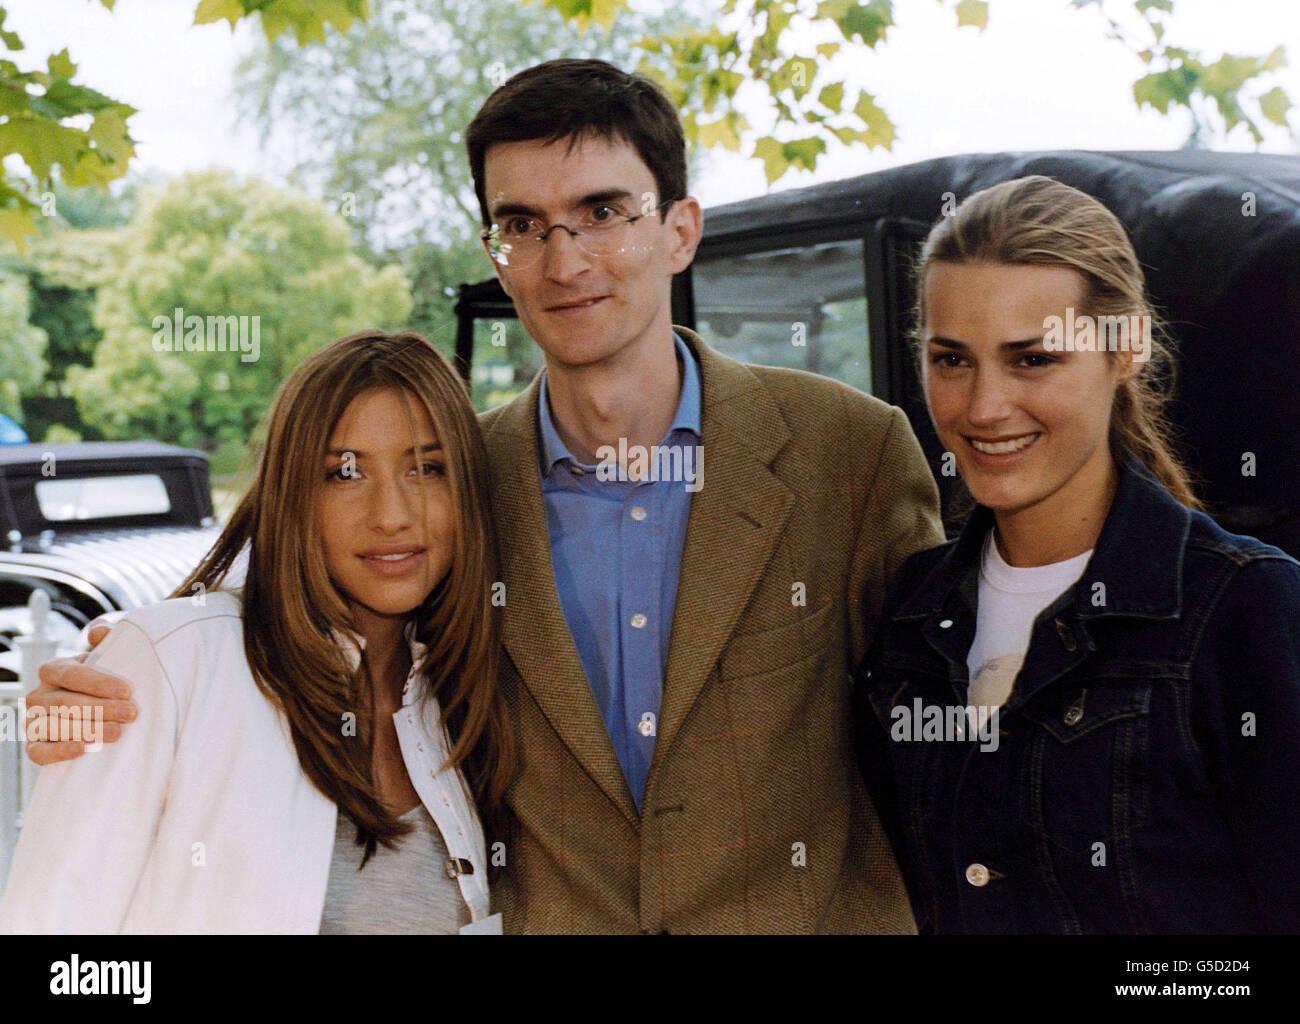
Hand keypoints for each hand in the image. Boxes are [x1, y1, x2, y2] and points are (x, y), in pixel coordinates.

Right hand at [25, 624, 135, 764]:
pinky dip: (59, 752)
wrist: (101, 710)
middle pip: (65, 702)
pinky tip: (83, 749)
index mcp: (54, 670)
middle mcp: (38, 695)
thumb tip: (99, 631)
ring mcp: (34, 722)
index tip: (127, 691)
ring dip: (87, 729)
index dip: (99, 683)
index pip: (70, 675)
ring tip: (118, 732)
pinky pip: (39, 752)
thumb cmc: (106, 679)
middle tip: (131, 714)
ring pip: (53, 726)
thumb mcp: (109, 656)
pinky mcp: (35, 747)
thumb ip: (107, 639)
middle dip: (101, 708)